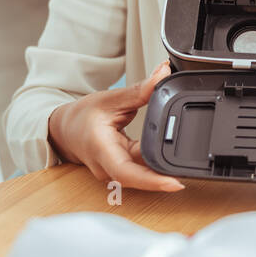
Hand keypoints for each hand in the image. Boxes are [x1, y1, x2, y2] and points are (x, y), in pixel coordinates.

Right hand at [47, 61, 184, 191]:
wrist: (64, 130)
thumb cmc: (82, 116)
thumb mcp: (111, 99)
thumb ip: (140, 89)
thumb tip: (163, 72)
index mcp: (102, 150)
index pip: (127, 172)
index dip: (152, 181)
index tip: (174, 183)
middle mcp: (108, 167)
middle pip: (140, 178)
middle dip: (164, 177)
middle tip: (191, 172)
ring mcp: (114, 172)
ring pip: (143, 176)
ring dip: (162, 173)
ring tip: (185, 168)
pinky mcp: (122, 171)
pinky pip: (142, 171)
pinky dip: (156, 167)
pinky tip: (172, 165)